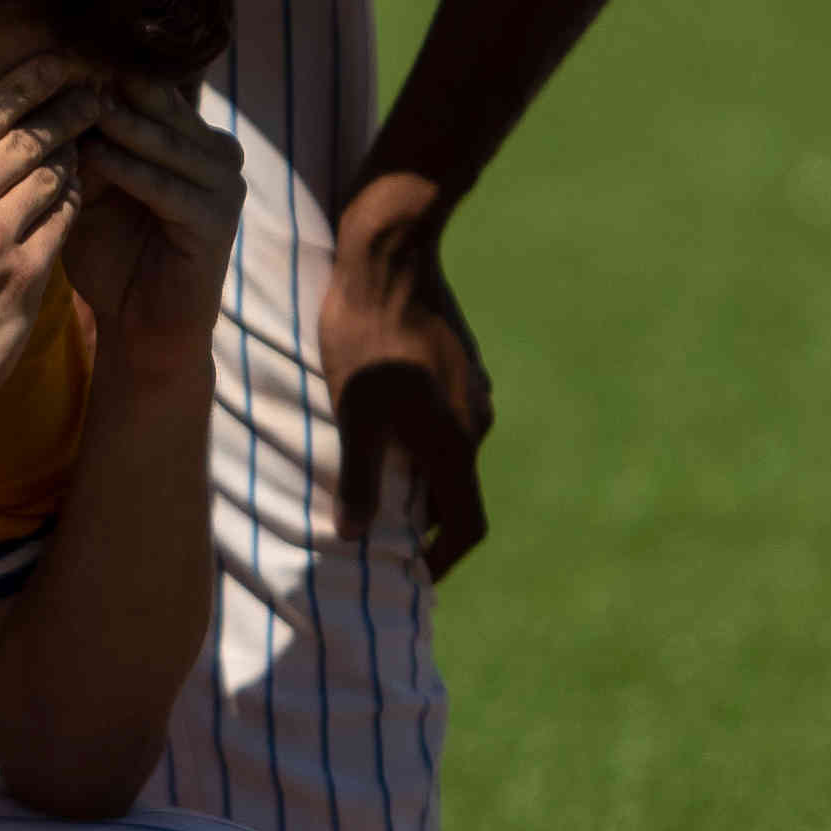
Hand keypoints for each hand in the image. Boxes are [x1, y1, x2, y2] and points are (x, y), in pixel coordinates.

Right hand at [0, 60, 89, 443]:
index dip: (32, 81)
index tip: (61, 62)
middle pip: (27, 136)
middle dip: (68, 107)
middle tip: (96, 90)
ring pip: (52, 175)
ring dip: (74, 154)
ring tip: (90, 140)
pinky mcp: (23, 280)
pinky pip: (64, 221)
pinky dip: (75, 200)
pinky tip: (80, 190)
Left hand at [62, 77, 238, 364]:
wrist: (139, 326)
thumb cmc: (110, 254)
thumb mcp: (91, 189)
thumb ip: (84, 144)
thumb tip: (51, 91)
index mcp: (192, 138)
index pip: (150, 89)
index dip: (104, 74)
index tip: (54, 58)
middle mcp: (217, 153)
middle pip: (163, 106)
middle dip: (113, 90)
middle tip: (66, 70)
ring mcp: (225, 187)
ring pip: (168, 142)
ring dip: (122, 124)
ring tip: (78, 107)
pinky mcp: (219, 222)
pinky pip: (170, 187)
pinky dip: (131, 171)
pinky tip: (93, 159)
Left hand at [321, 170, 494, 574]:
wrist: (394, 256)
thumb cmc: (367, 338)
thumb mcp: (355, 415)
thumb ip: (359, 480)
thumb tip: (354, 535)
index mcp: (455, 445)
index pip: (466, 525)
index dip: (444, 559)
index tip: (417, 575)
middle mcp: (476, 422)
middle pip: (457, 488)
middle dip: (423, 515)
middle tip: (382, 528)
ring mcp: (474, 388)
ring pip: (450, 448)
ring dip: (419, 470)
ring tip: (373, 472)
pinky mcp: (462, 360)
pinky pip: (447, 414)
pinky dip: (421, 433)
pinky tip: (381, 417)